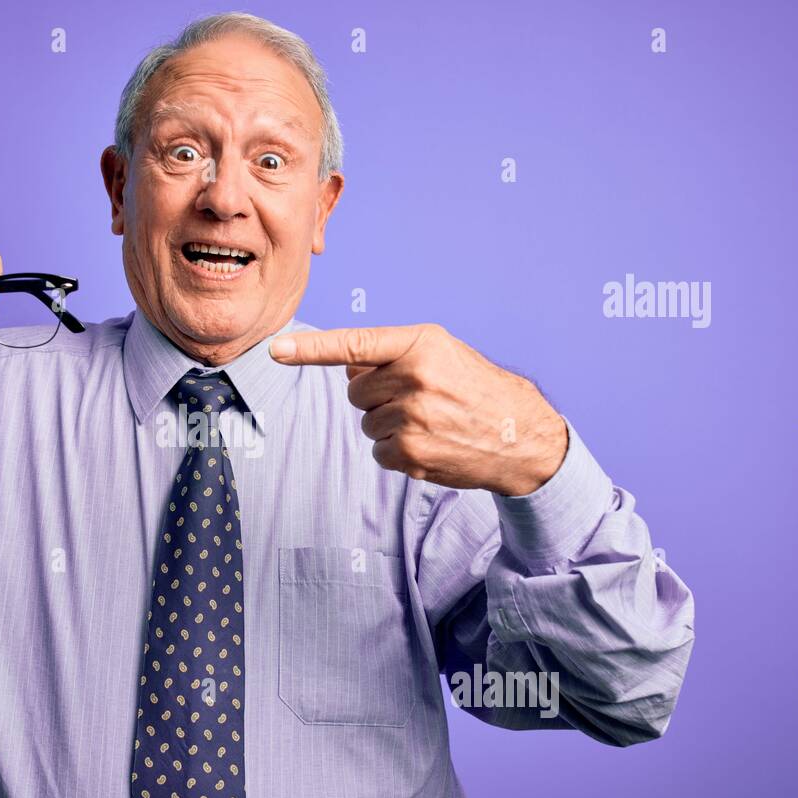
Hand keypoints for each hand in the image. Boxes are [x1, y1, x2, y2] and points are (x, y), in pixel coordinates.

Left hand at [269, 324, 567, 495]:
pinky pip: (379, 452)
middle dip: (376, 397)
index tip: (275, 350)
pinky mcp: (412, 453)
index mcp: (421, 344)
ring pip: (367, 424)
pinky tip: (430, 445)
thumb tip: (347, 364)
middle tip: (416, 399)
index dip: (310, 349)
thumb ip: (392, 355)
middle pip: (355, 391)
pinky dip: (398, 453)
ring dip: (389, 426)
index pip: (354, 344)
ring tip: (430, 422)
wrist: (522, 436)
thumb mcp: (442, 354)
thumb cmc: (476, 389)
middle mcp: (415, 377)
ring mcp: (413, 418)